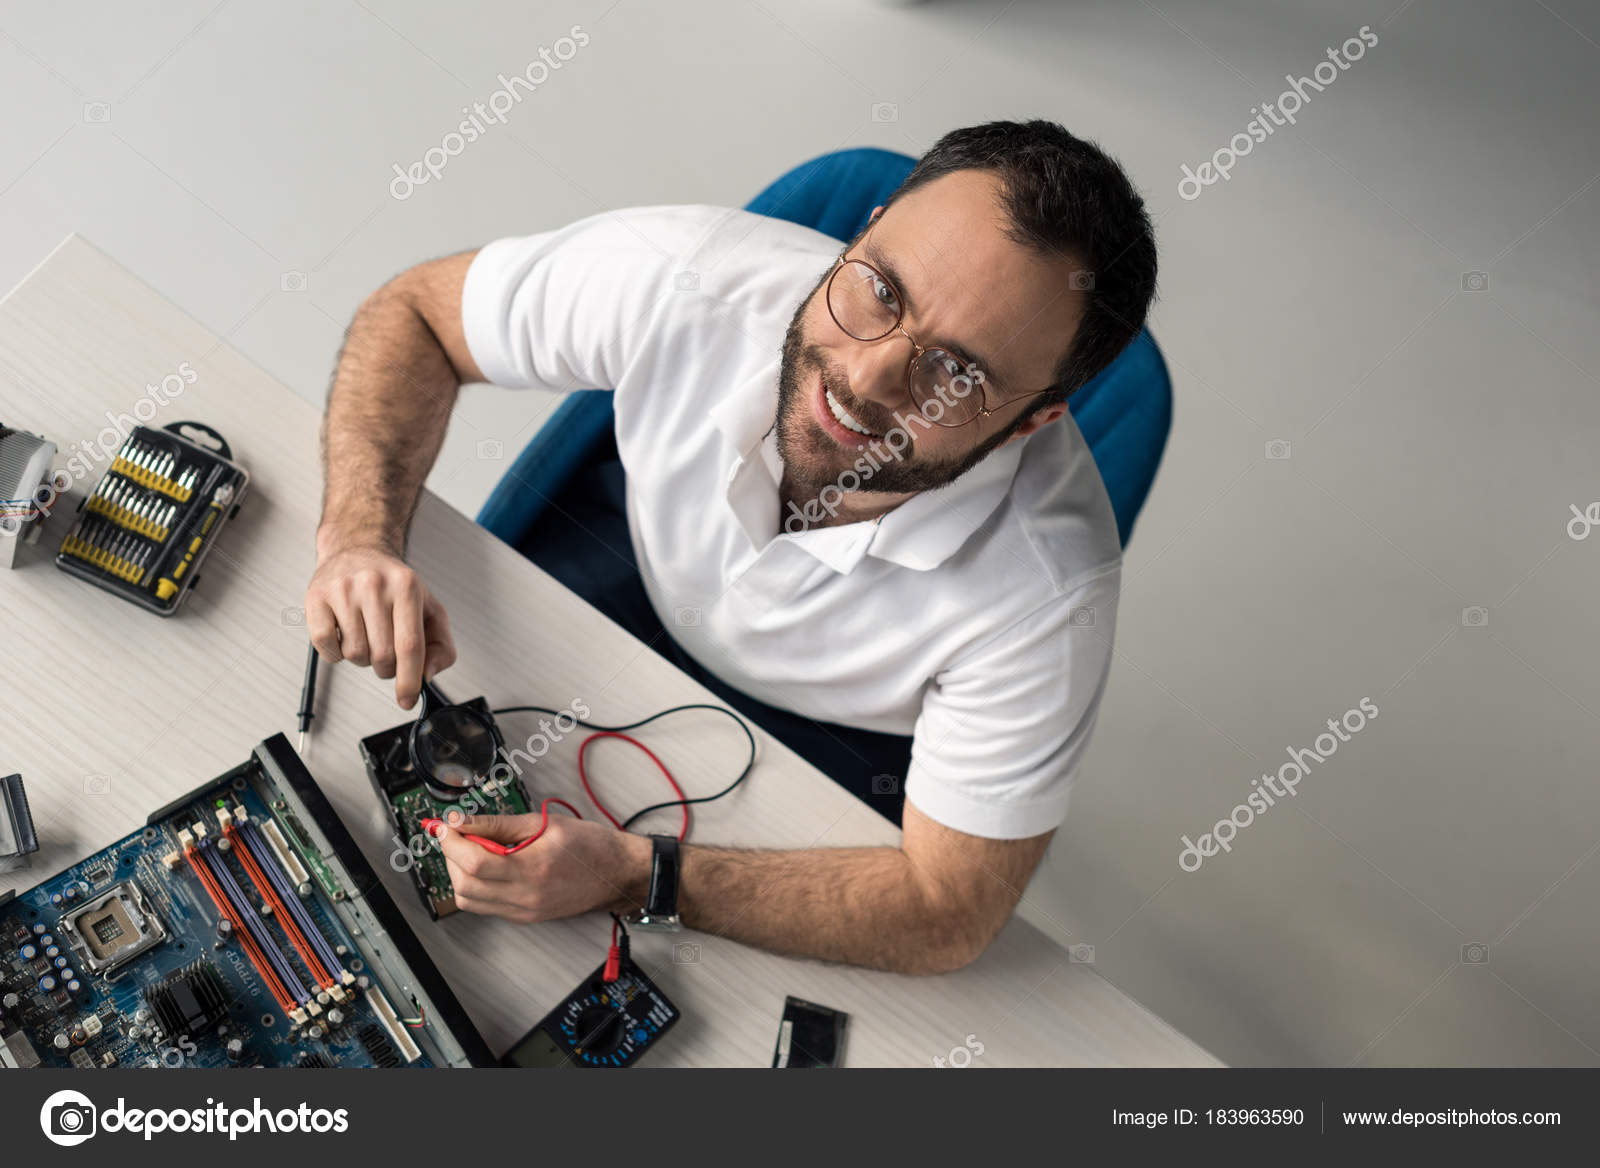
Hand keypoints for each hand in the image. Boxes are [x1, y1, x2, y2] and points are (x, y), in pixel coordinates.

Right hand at [304, 544, 455, 709]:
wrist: (357, 551)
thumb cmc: (394, 586)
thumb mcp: (429, 609)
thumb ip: (440, 646)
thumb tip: (426, 675)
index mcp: (407, 587)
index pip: (410, 645)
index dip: (409, 680)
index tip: (407, 700)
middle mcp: (375, 585)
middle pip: (382, 655)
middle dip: (387, 668)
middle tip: (386, 656)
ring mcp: (343, 590)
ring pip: (354, 654)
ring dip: (362, 658)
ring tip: (366, 636)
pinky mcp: (316, 598)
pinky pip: (325, 647)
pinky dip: (335, 653)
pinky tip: (344, 634)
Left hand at [435, 812, 650, 924]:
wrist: (618, 873)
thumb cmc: (591, 846)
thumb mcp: (545, 823)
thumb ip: (499, 823)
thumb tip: (463, 821)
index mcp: (532, 869)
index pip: (474, 861)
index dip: (451, 842)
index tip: (445, 826)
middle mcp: (525, 897)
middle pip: (464, 885)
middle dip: (451, 857)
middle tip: (458, 834)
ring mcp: (524, 911)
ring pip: (469, 901)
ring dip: (461, 874)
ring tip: (474, 850)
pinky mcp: (524, 917)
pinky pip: (485, 906)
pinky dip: (476, 886)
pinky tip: (489, 866)